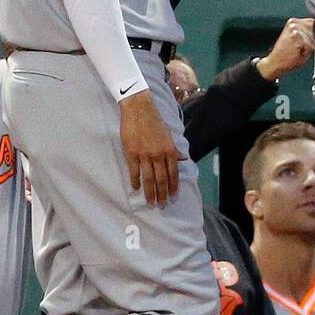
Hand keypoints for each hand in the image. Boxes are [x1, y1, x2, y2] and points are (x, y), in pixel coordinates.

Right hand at [119, 91, 182, 205]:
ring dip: (150, 192)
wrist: (139, 109)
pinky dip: (135, 181)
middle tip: (162, 204)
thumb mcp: (169, 135)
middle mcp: (159, 154)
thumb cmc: (155, 121)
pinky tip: (136, 188)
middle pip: (162, 179)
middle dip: (162, 193)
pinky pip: (134, 171)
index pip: (174, 173)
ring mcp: (145, 155)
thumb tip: (183, 159)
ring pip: (148, 178)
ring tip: (150, 202)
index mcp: (169, 150)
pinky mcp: (132, 153)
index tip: (173, 196)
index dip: (173, 186)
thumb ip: (174, 149)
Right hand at [257, 17, 314, 80]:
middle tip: (299, 48)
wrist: (275, 63)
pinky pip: (311, 46)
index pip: (313, 22)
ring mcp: (295, 29)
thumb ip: (308, 32)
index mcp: (294, 22)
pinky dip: (306, 52)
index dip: (314, 33)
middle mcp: (294, 23)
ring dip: (309, 47)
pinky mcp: (296, 37)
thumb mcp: (298, 40)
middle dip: (312, 41)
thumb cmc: (286, 54)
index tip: (306, 42)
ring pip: (314, 39)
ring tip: (297, 50)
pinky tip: (296, 53)